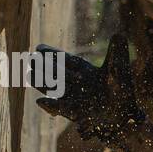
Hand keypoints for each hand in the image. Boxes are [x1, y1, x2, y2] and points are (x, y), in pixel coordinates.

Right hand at [30, 34, 145, 144]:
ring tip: (28, 76)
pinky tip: (40, 101)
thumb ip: (117, 54)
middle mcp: (76, 84)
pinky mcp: (75, 113)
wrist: (125, 118)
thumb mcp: (119, 71)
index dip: (52, 54)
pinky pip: (61, 108)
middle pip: (55, 74)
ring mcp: (74, 98)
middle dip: (43, 67)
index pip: (66, 61)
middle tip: (29, 60)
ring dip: (42, 83)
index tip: (38, 48)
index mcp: (85, 71)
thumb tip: (119, 34)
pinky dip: (51, 106)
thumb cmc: (123, 93)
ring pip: (54, 89)